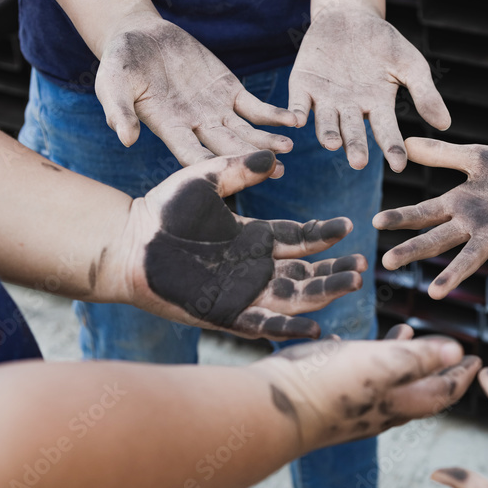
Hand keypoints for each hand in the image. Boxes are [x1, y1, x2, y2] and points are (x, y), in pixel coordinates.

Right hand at [96, 16, 295, 172]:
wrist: (140, 36)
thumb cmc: (120, 62)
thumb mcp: (112, 82)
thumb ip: (119, 109)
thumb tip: (124, 138)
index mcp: (169, 128)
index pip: (191, 153)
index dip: (209, 164)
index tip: (230, 175)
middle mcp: (197, 125)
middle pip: (227, 148)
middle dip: (250, 160)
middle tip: (275, 171)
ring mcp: (216, 110)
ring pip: (246, 132)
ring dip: (267, 142)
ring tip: (288, 149)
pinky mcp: (230, 91)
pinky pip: (256, 108)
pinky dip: (273, 115)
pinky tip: (292, 121)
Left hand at [112, 150, 364, 340]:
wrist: (126, 243)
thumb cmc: (161, 211)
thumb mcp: (203, 181)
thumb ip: (238, 169)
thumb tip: (273, 160)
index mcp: (254, 238)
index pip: (299, 239)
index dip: (324, 234)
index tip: (347, 226)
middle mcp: (254, 268)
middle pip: (306, 274)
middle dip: (335, 270)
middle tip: (361, 265)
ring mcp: (243, 293)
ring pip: (294, 298)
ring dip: (324, 293)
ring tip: (352, 284)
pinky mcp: (226, 314)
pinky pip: (264, 324)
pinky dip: (288, 328)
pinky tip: (314, 328)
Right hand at [253, 326, 481, 450]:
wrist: (275, 407)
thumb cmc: (334, 384)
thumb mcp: (385, 364)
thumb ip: (422, 358)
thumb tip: (459, 352)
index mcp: (402, 402)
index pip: (443, 391)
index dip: (462, 375)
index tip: (477, 359)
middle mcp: (383, 410)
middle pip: (423, 391)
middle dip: (441, 370)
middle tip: (456, 354)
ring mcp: (356, 406)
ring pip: (392, 383)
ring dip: (407, 360)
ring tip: (411, 334)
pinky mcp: (332, 396)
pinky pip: (360, 375)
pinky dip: (370, 356)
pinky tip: (360, 339)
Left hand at [288, 6, 449, 170]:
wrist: (349, 15)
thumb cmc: (383, 42)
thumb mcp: (410, 64)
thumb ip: (425, 93)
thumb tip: (445, 124)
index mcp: (378, 106)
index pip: (386, 131)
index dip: (392, 148)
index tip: (400, 164)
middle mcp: (351, 109)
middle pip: (354, 132)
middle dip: (356, 146)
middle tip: (358, 161)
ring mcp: (325, 99)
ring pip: (326, 122)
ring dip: (328, 134)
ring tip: (332, 144)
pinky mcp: (303, 86)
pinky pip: (298, 104)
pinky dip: (296, 113)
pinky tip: (296, 121)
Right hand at [374, 140, 487, 298]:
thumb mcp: (474, 156)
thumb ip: (442, 153)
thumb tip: (406, 143)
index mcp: (458, 205)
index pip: (423, 213)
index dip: (400, 217)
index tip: (374, 223)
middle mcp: (472, 224)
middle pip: (438, 239)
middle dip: (413, 251)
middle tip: (386, 263)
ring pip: (470, 255)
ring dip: (453, 274)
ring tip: (435, 292)